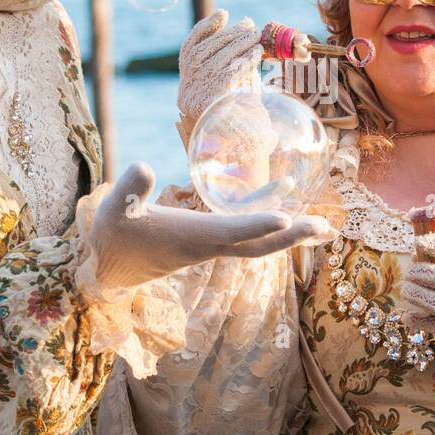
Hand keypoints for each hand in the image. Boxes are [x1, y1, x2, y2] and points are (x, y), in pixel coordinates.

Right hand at [87, 163, 335, 290]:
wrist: (108, 268)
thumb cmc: (111, 237)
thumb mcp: (114, 209)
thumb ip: (128, 190)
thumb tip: (141, 166)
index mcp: (190, 238)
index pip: (230, 233)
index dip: (257, 226)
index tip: (286, 220)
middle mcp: (208, 246)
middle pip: (259, 246)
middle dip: (292, 237)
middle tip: (326, 227)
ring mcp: (211, 246)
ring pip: (258, 242)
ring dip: (290, 234)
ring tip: (322, 224)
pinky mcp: (209, 241)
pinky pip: (247, 232)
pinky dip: (266, 219)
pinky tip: (281, 199)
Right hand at [177, 10, 262, 132]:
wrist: (250, 155)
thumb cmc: (246, 123)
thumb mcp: (237, 88)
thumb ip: (236, 64)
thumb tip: (247, 30)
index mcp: (187, 92)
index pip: (188, 51)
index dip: (204, 29)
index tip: (223, 14)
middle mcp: (186, 95)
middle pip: (203, 53)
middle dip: (228, 35)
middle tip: (250, 25)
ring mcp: (194, 100)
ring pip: (215, 60)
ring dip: (239, 44)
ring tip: (257, 37)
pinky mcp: (210, 103)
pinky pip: (227, 73)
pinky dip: (244, 59)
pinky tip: (257, 53)